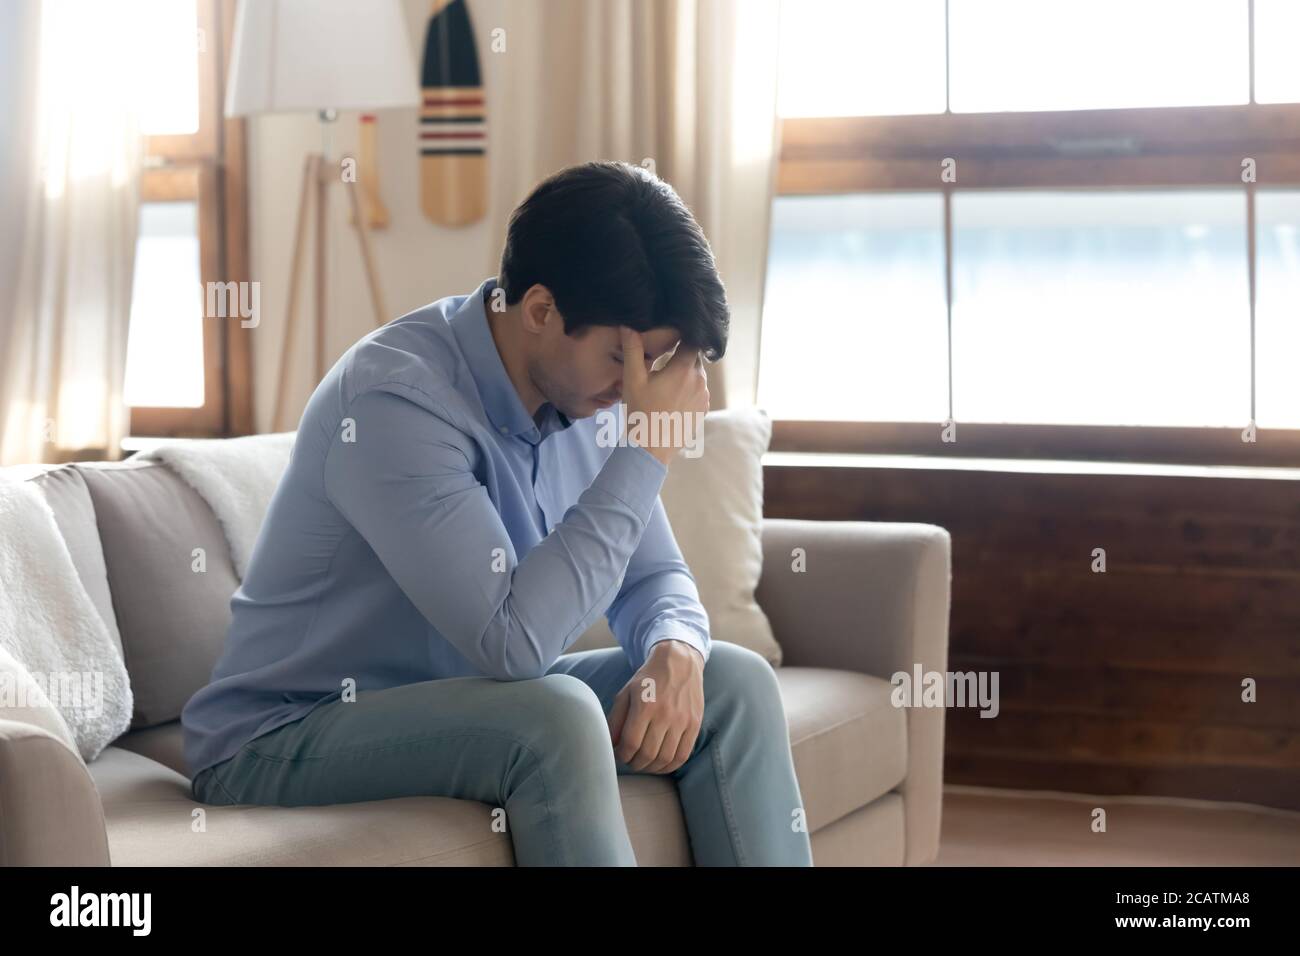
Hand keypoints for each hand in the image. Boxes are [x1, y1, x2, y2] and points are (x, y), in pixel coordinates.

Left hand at [607, 639, 704, 772]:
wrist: (679, 662)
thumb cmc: (649, 679)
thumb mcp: (626, 693)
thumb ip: (616, 719)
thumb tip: (611, 745)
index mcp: (645, 705)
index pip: (631, 743)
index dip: (622, 755)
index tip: (620, 754)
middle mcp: (665, 714)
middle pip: (647, 754)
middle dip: (635, 763)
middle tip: (631, 761)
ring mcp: (682, 721)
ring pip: (665, 758)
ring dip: (651, 768)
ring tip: (644, 764)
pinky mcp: (694, 724)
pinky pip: (683, 755)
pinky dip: (670, 766)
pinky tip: (661, 764)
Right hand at [619, 327, 708, 466]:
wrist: (651, 448)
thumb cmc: (640, 412)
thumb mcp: (633, 379)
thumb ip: (633, 350)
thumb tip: (628, 325)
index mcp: (683, 369)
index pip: (691, 341)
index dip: (682, 336)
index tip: (671, 337)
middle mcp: (699, 380)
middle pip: (695, 357)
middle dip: (682, 355)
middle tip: (664, 362)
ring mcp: (703, 396)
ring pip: (698, 374)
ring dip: (685, 373)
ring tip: (666, 381)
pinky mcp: (703, 409)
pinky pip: (699, 390)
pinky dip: (689, 388)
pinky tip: (673, 397)